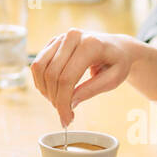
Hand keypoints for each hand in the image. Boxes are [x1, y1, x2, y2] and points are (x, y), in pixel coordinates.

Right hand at [31, 29, 153, 125]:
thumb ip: (91, 90)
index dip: (63, 102)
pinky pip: (38, 64)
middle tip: (64, 115)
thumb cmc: (118, 63)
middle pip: (51, 74)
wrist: (117, 46)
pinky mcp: (53, 42)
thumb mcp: (113, 79)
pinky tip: (54, 92)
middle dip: (55, 99)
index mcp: (90, 44)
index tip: (66, 119)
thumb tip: (69, 103)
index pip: (67, 77)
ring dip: (45, 90)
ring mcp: (61, 37)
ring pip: (39, 68)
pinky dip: (42, 81)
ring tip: (59, 102)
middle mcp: (72, 37)